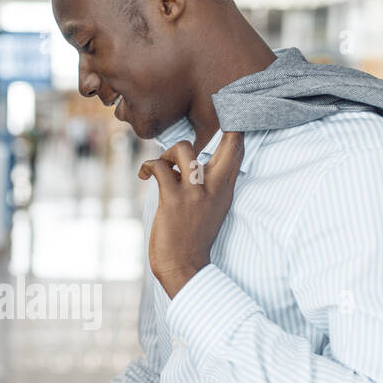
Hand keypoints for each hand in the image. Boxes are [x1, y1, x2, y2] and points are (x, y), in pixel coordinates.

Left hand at [138, 132, 243, 297]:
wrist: (185, 268)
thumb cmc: (193, 238)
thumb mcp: (212, 208)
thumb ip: (210, 184)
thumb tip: (192, 160)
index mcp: (226, 188)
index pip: (239, 149)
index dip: (234, 126)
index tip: (222, 114)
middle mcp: (214, 187)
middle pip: (230, 142)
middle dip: (218, 122)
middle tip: (197, 125)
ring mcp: (195, 192)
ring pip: (184, 148)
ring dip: (168, 152)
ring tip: (162, 167)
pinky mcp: (173, 199)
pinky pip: (159, 167)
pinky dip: (148, 167)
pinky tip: (144, 176)